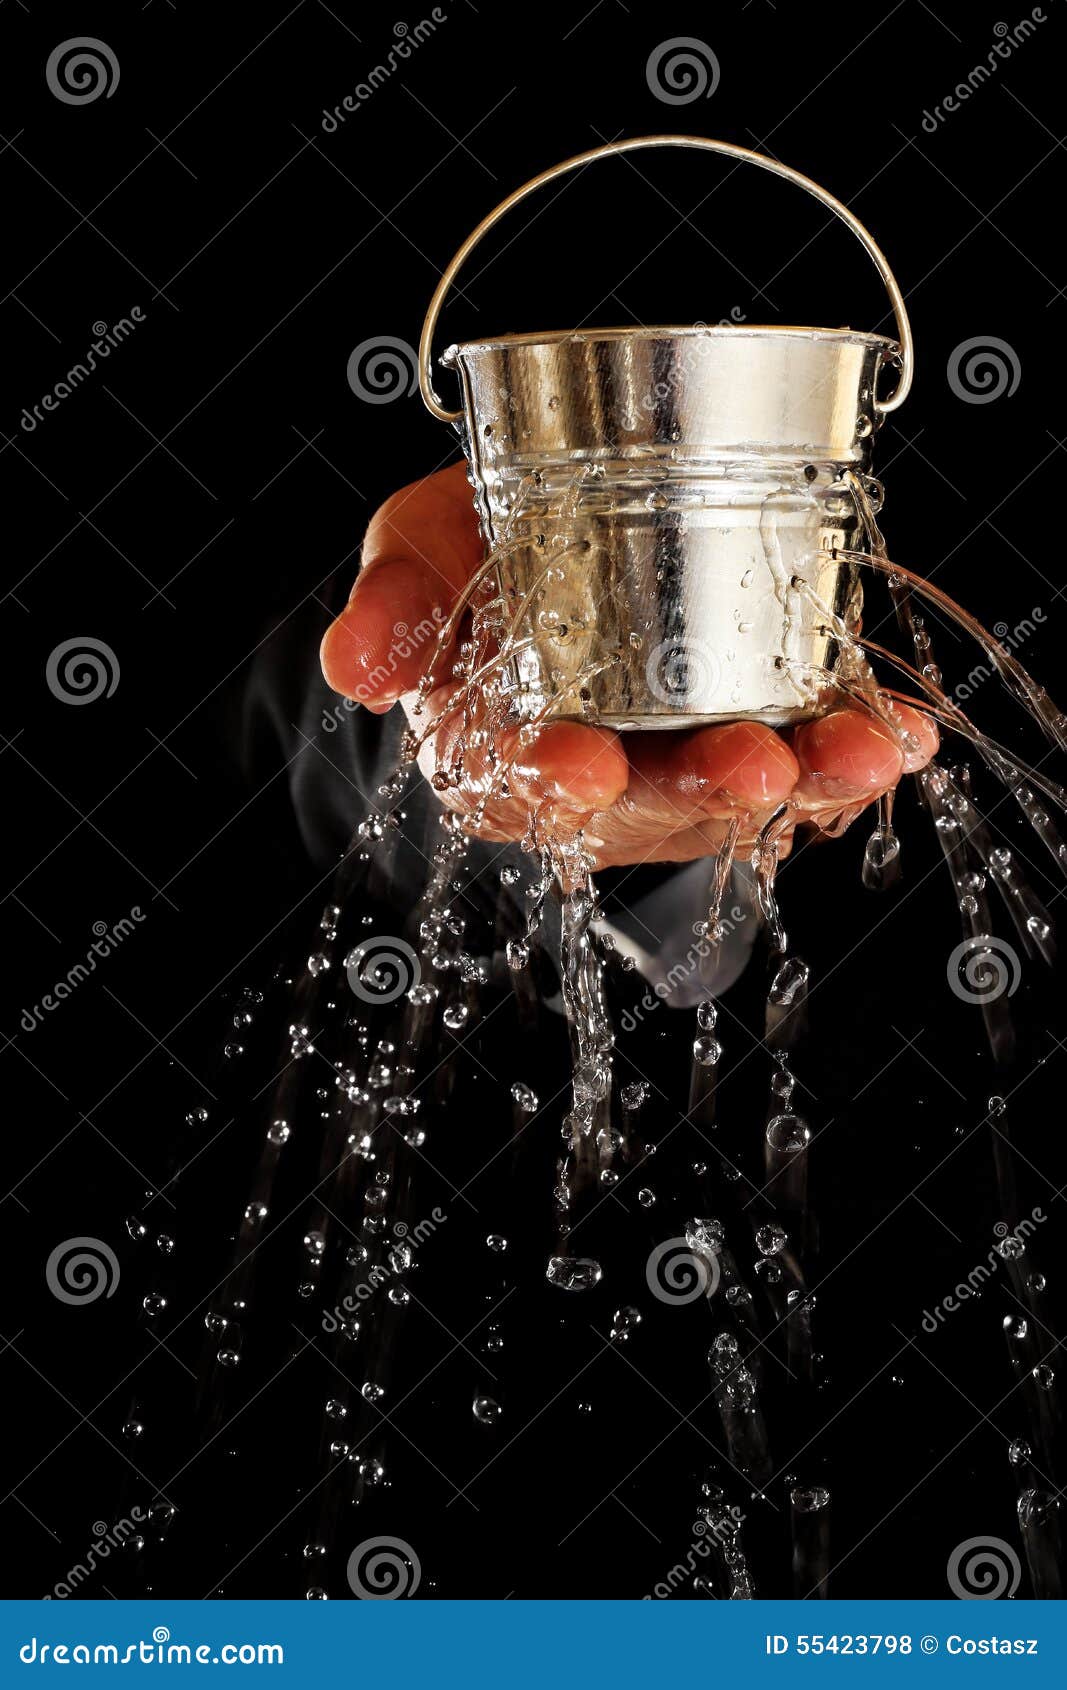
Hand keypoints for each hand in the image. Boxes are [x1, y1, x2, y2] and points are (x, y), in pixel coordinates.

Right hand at [321, 463, 937, 868]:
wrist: (555, 542)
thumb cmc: (479, 555)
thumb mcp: (418, 551)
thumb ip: (397, 601)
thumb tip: (353, 661)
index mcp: (497, 748)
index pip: (515, 783)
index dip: (548, 781)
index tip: (578, 763)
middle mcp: (596, 779)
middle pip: (650, 803)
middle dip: (705, 788)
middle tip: (755, 763)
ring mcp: (676, 768)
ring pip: (742, 795)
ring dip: (810, 782)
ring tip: (868, 752)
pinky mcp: (747, 739)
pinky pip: (805, 763)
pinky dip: (857, 753)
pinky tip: (906, 737)